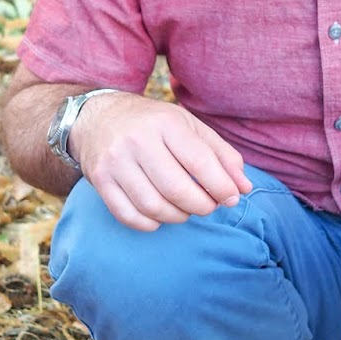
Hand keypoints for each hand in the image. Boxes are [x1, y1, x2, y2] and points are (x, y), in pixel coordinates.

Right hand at [71, 93, 251, 230]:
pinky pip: (129, 216)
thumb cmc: (152, 123)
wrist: (97, 116)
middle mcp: (137, 141)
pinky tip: (159, 215)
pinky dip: (150, 224)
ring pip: (154, 207)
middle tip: (208, 206)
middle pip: (177, 190)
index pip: (200, 163)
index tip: (231, 198)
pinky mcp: (100, 180)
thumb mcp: (189, 127)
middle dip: (202, 206)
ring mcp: (115, 162)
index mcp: (165, 123)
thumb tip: (244, 188)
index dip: (221, 187)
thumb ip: (221, 155)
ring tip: (185, 209)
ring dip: (178, 216)